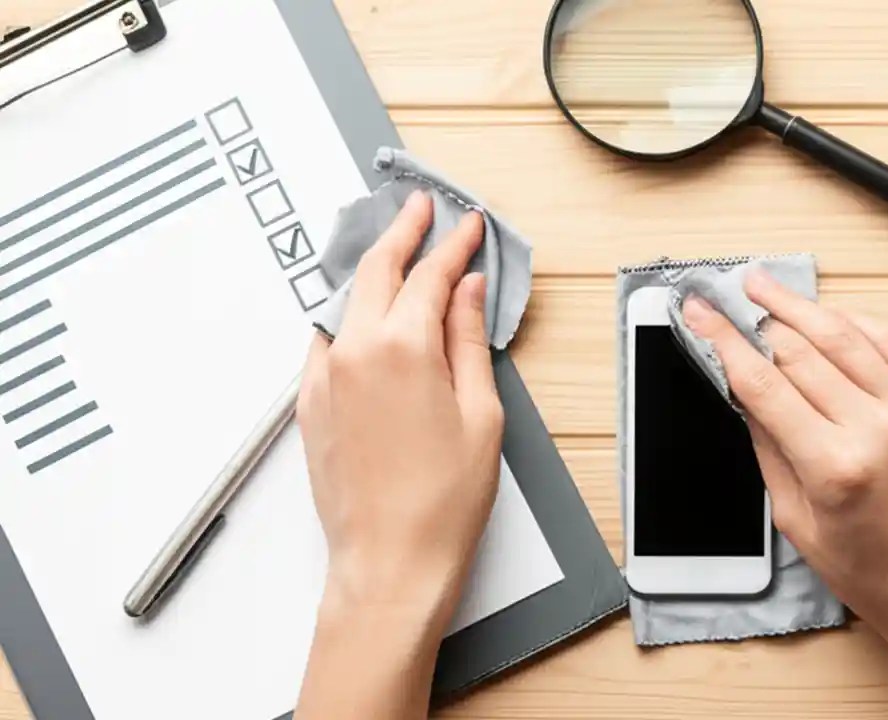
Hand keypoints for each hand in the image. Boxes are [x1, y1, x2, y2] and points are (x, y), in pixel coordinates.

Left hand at [298, 191, 503, 616]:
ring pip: (347, 300)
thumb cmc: (443, 501)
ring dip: (372, 269)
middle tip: (419, 209)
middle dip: (402, 232)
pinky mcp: (310, 404)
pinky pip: (327, 340)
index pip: (431, 274)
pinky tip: (364, 316)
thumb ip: (468, 340)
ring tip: (393, 250)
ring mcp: (325, 377)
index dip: (454, 244)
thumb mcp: (480, 413)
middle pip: (378, 271)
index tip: (468, 225)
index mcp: (405, 348)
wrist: (389, 561)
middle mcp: (355, 351)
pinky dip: (348, 316)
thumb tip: (467, 291)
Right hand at [682, 270, 887, 719]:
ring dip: (800, 306)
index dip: (724, 340)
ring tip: (767, 286)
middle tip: (727, 297)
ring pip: (846, 335)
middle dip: (756, 318)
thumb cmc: (873, 573)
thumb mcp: (797, 522)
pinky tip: (828, 314)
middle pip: (800, 351)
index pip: (763, 384)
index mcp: (833, 466)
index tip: (700, 312)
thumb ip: (770, 450)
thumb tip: (744, 393)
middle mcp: (876, 430)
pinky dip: (855, 322)